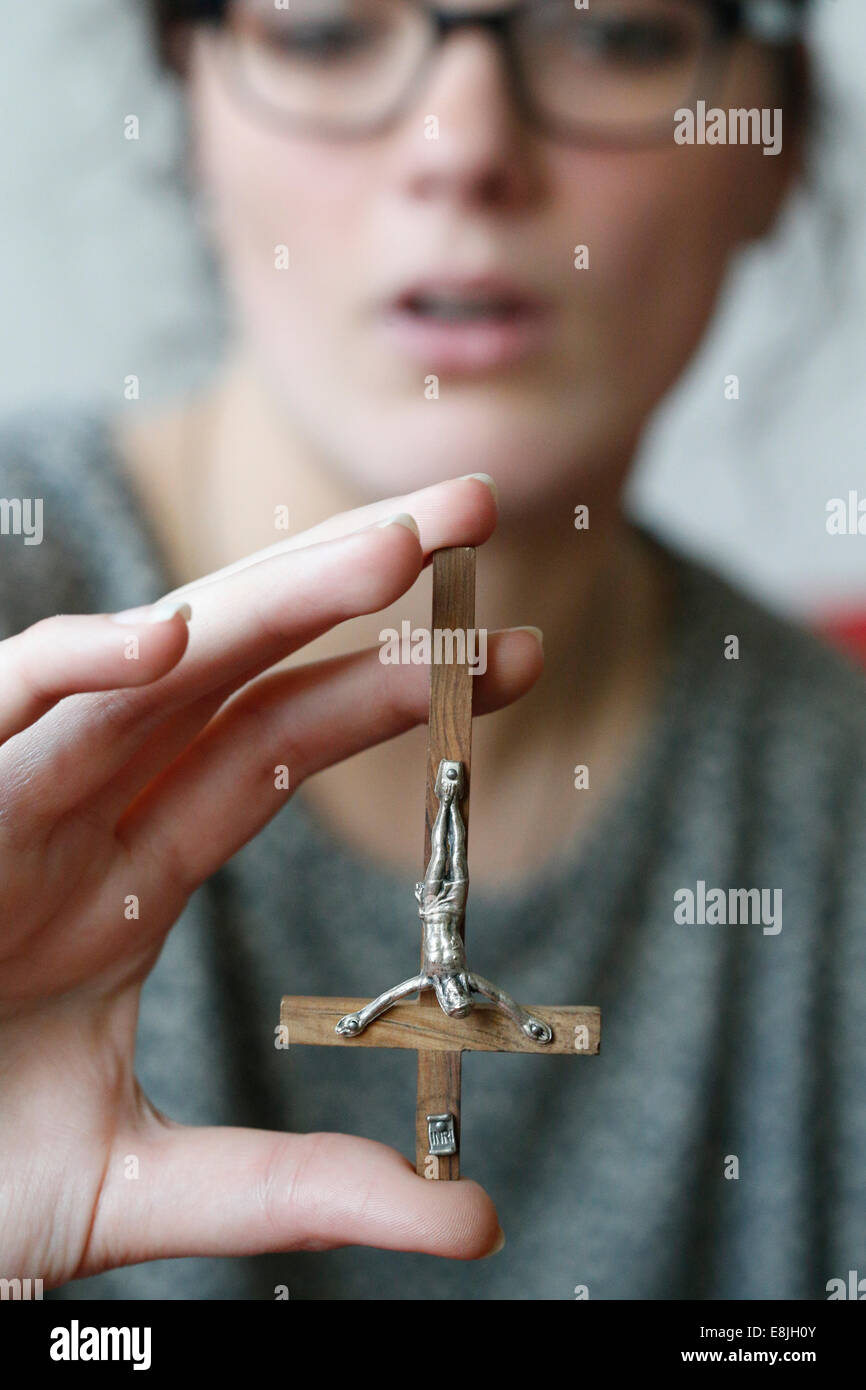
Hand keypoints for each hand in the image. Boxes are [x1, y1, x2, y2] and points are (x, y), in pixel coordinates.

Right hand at [0, 475, 541, 1287]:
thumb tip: (473, 1219)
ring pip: (147, 671)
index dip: (394, 693)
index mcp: (127, 877)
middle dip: (354, 584)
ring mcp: (7, 808)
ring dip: (266, 601)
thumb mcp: (137, 1185)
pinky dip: (69, 671)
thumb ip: (294, 1187)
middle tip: (477, 508)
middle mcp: (78, 818)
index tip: (515, 655)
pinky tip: (166, 638)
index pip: (280, 747)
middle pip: (236, 670)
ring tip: (393, 547)